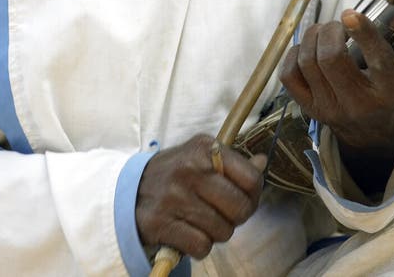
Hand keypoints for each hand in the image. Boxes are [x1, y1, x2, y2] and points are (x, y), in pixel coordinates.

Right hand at [135, 134, 265, 259]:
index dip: (253, 194)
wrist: (130, 190)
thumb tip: (263, 163)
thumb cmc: (175, 173)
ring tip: (201, 220)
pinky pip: (201, 246)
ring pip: (223, 230)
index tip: (242, 196)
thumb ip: (233, 162)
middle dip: (236, 217)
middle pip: (240, 208)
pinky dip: (199, 245)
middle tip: (223, 213)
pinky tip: (189, 232)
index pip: (250, 178)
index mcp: (204, 148)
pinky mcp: (161, 222)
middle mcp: (190, 169)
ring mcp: (174, 196)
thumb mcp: (201, 157)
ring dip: (216, 232)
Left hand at [279, 9, 393, 190]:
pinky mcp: (310, 109)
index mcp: (390, 90)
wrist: (377, 132)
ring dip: (312, 36)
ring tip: (325, 31)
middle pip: (331, 59)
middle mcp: (359, 103)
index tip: (350, 13)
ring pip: (307, 63)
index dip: (363, 34)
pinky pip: (288, 75)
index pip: (377, 62)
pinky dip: (293, 53)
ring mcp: (331, 109)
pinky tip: (307, 47)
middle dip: (330, 31)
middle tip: (338, 24)